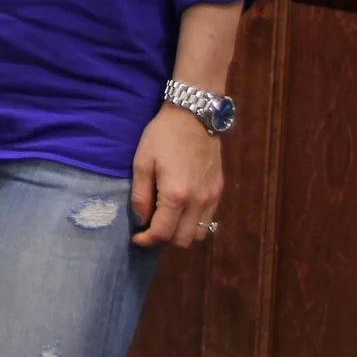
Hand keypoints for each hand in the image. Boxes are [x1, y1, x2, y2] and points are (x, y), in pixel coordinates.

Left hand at [130, 104, 221, 248]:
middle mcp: (198, 201)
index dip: (147, 241)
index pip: (163, 233)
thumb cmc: (162, 136)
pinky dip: (194, 222)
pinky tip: (181, 210)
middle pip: (183, 240)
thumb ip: (140, 195)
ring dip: (181, 233)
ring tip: (167, 220)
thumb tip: (141, 219)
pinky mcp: (219, 190)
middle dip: (164, 239)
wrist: (194, 116)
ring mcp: (212, 196)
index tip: (137, 238)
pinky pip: (209, 219)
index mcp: (176, 195)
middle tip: (150, 228)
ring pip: (199, 234)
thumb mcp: (142, 162)